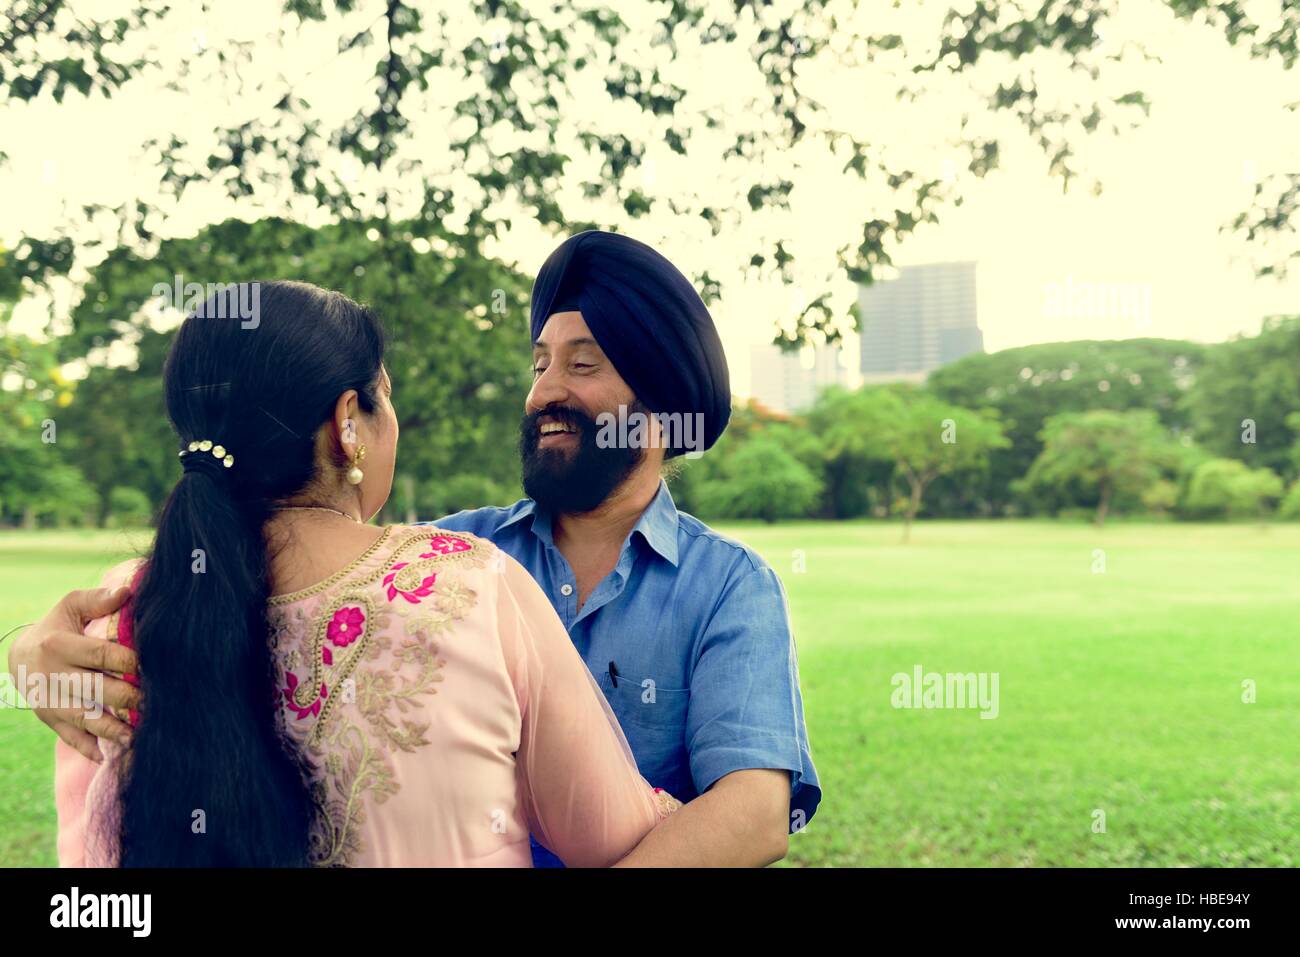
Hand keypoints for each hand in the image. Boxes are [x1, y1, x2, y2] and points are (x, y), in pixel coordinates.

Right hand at [5, 586, 139, 760]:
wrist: (19, 657)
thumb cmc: (57, 627)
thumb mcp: (70, 606)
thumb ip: (97, 599)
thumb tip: (126, 592)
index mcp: (58, 646)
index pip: (100, 655)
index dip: (129, 662)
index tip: (154, 666)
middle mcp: (53, 677)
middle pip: (96, 690)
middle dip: (128, 698)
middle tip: (157, 702)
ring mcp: (51, 703)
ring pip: (85, 720)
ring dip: (114, 730)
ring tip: (140, 736)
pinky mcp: (51, 722)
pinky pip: (72, 739)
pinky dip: (92, 750)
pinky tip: (113, 758)